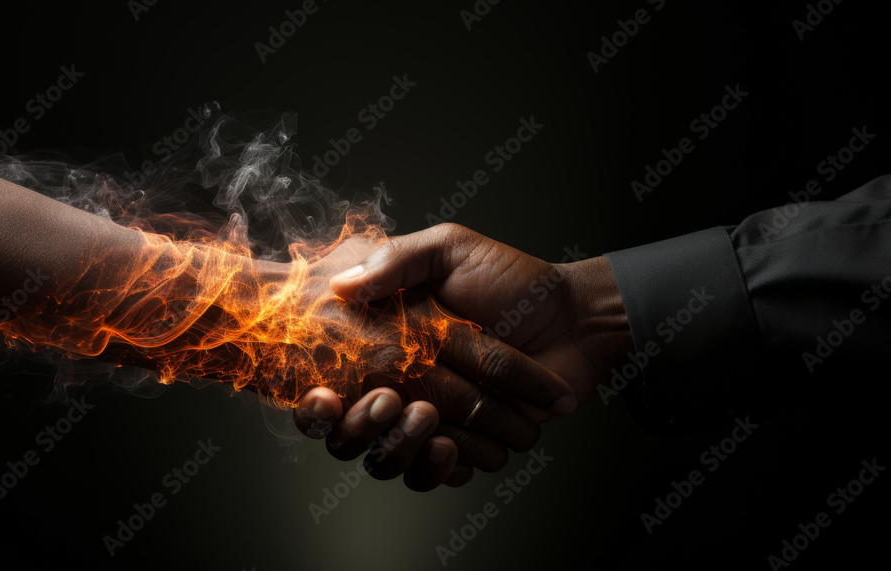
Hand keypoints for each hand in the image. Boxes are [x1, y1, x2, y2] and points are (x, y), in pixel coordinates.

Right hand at [315, 224, 633, 460]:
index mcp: (385, 343)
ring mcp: (432, 419)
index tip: (323, 398)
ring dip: (405, 448)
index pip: (329, 382)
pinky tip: (452, 449)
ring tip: (432, 424)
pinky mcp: (465, 445)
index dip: (316, 402)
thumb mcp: (451, 249)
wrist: (575, 318)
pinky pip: (436, 475)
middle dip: (364, 427)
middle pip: (354, 432)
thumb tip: (341, 284)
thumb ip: (398, 260)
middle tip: (389, 402)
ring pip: (391, 459)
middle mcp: (400, 385)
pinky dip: (442, 468)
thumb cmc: (512, 279)